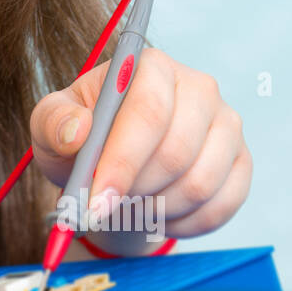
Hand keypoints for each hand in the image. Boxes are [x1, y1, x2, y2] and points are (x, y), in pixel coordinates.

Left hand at [29, 48, 250, 241]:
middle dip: (135, 190)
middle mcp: (198, 87)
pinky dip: (183, 224)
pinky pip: (221, 205)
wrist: (110, 163)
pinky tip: (156, 215)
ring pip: (200, 183)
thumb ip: (55, 123)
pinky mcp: (241, 161)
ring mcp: (226, 124)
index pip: (148, 113)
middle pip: (177, 151)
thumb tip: (77, 130)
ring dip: (156, 210)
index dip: (122, 161)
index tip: (96, 200)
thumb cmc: (81, 138)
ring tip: (127, 207)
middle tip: (106, 207)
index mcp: (151, 66)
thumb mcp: (50, 126)